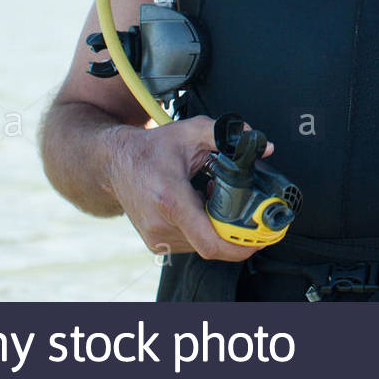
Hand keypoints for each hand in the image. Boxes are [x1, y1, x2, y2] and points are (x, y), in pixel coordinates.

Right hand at [107, 116, 273, 262]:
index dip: (239, 246)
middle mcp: (161, 224)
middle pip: (211, 243)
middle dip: (232, 229)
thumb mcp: (193, 132)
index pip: (210, 241)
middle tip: (241, 208)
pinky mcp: (155, 243)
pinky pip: (190, 245)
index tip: (258, 240)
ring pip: (202, 245)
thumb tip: (263, 146)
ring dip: (216, 228)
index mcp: (171, 200)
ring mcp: (156, 237)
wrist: (116, 162)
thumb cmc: (152, 149)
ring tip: (210, 198)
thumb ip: (229, 135)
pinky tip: (198, 206)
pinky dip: (202, 229)